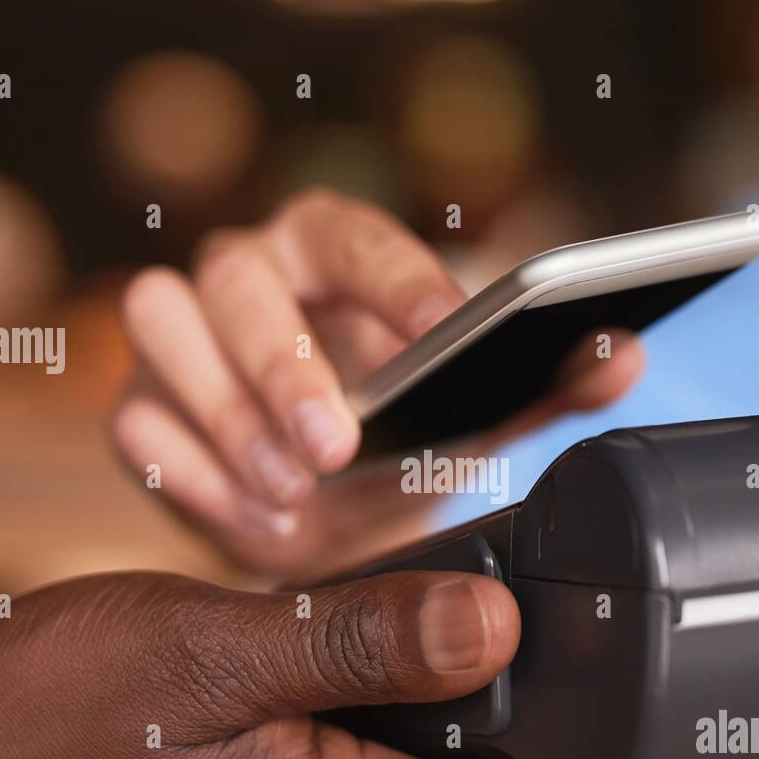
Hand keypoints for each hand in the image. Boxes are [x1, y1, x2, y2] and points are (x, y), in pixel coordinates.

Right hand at [111, 188, 644, 579]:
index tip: (442, 332)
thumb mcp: (468, 419)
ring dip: (228, 413)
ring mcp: (177, 334)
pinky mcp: (138, 406)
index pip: (355, 236)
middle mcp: (245, 274)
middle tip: (338, 446)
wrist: (317, 514)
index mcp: (330, 252)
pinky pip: (136, 423)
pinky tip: (253, 522)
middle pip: (240, 276)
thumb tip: (623, 355)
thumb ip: (543, 386)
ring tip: (293, 494)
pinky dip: (190, 474)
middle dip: (284, 360)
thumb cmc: (394, 447)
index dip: (394, 278)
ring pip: (163, 325)